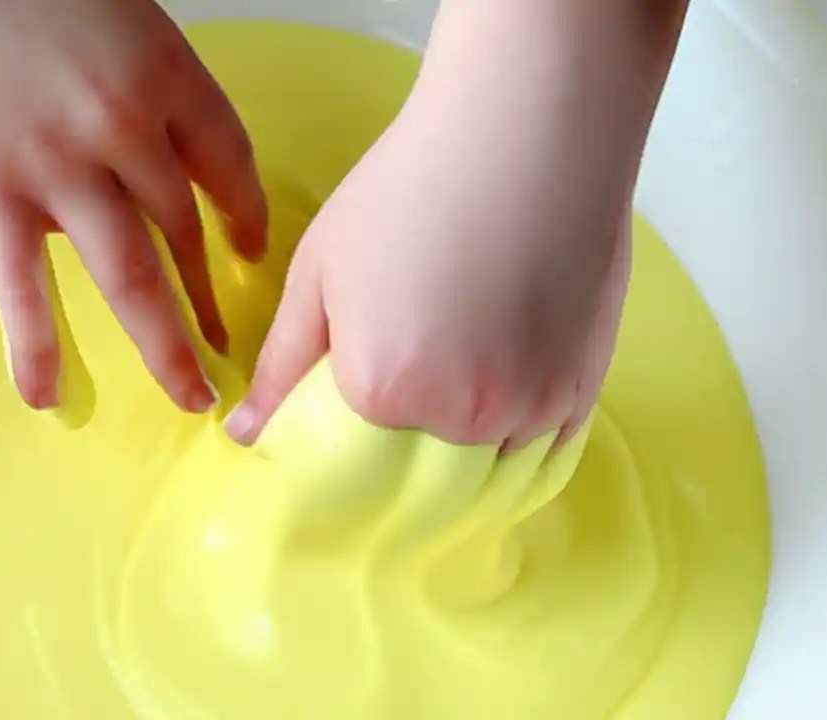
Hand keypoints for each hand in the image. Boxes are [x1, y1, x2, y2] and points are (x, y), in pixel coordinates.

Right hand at [0, 0, 266, 410]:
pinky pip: (24, 287)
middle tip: (225, 349)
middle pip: (185, 233)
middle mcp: (125, 125)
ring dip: (166, 344)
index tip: (251, 250)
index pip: (229, 162)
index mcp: (163, 73)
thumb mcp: (109, 19)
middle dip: (210, 299)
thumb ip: (136, 88)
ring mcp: (58, 163)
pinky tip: (46, 395)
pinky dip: (36, 347)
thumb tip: (139, 162)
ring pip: (131, 275)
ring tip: (190, 396)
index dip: (247, 215)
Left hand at [224, 102, 631, 447]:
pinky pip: (535, 455)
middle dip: (392, 464)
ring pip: (478, 478)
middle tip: (399, 390)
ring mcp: (527, 412)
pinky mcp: (580, 394)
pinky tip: (495, 392)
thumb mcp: (320, 273)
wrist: (527, 134)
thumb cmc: (409, 191)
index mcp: (381, 393)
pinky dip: (508, 442)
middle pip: (412, 484)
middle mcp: (458, 420)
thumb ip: (282, 366)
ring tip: (447, 388)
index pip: (343, 470)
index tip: (340, 418)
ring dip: (455, 459)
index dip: (335, 450)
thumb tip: (246, 437)